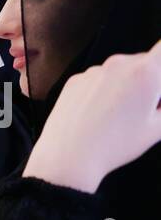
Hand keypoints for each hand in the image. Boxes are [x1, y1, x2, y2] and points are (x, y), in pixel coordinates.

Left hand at [24, 41, 160, 193]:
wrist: (68, 157)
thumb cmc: (116, 145)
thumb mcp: (157, 128)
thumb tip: (158, 100)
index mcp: (145, 72)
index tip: (156, 86)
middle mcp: (118, 64)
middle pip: (145, 62)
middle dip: (151, 80)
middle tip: (146, 108)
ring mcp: (94, 71)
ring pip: (120, 71)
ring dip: (126, 85)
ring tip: (117, 116)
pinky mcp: (75, 80)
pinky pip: (98, 80)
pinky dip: (103, 91)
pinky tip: (97, 114)